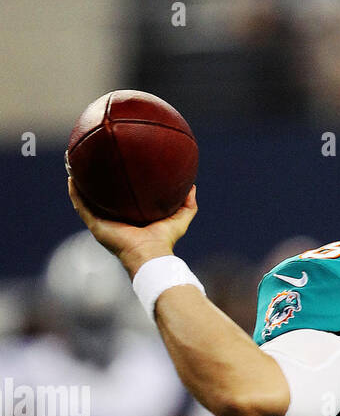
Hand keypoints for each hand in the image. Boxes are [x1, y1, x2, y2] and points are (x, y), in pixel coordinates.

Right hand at [66, 173, 197, 277]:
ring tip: (73, 163)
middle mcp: (113, 220)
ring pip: (85, 199)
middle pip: (99, 197)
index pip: (120, 199)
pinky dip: (75, 192)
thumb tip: (192, 186)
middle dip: (93, 180)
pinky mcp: (96, 226)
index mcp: (129, 219)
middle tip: (90, 161)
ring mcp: (102, 223)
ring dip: (78, 182)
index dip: (116, 184)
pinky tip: (71, 176)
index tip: (114, 166)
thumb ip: (188, 204)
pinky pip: (81, 206)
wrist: (150, 255)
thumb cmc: (165, 242)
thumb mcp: (180, 219)